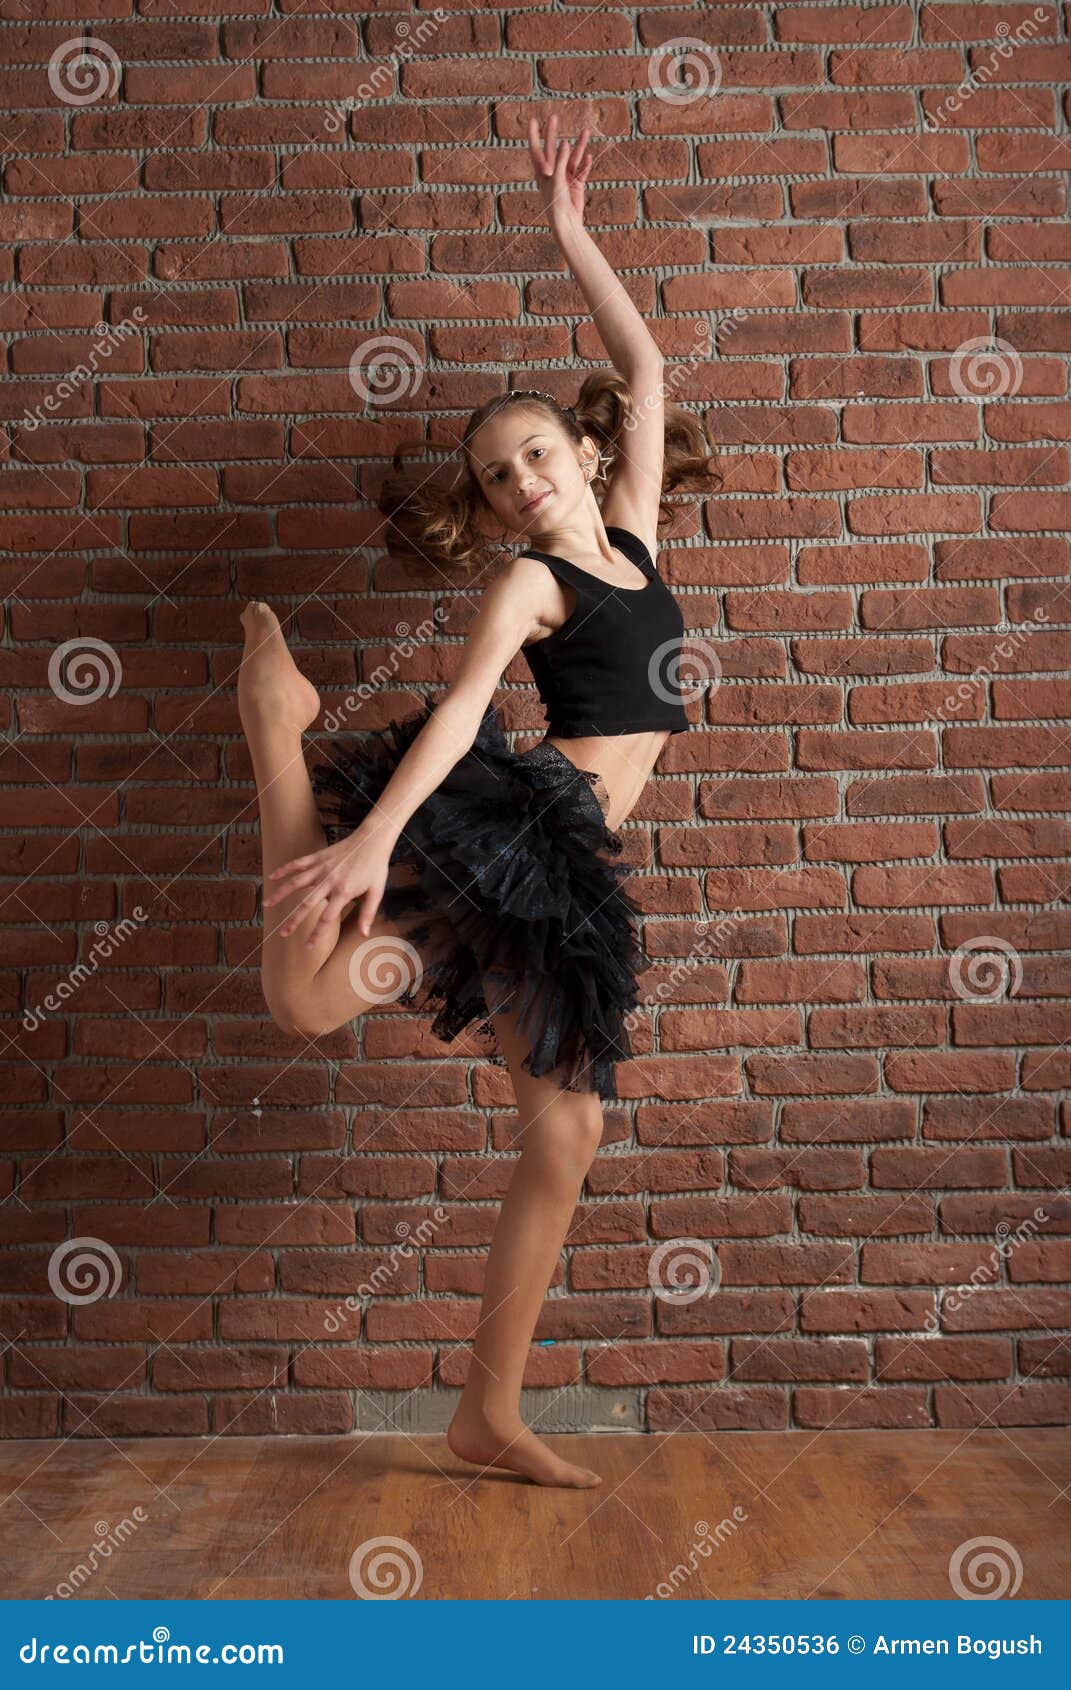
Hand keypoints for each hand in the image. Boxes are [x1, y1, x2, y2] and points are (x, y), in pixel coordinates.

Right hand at [263, 831, 389, 946]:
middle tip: (283, 934)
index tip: (308, 946)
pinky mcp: (318, 857)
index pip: (327, 918)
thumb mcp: (376, 891)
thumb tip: (364, 934)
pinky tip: (272, 876)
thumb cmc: (376, 867)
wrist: (372, 839)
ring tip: (266, 905)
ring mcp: (321, 868)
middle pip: (307, 904)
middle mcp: (329, 881)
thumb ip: (368, 913)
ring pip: (296, 883)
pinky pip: (298, 864)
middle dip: (294, 921)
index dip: (317, 934)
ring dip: (280, 894)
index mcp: (344, 892)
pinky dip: (284, 870)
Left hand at [528, 112, 591, 228]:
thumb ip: (560, 161)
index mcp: (541, 172)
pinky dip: (585, 164)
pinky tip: (588, 156)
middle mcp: (552, 172)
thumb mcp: (556, 180)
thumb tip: (565, 142)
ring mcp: (565, 177)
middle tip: (553, 116)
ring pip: (572, 157)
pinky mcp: (576, 184)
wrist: (566, 223)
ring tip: (586, 132)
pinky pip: (582, 170)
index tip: (532, 120)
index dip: (533, 135)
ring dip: (579, 145)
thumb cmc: (555, 203)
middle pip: (552, 148)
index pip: (535, 149)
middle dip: (552, 133)